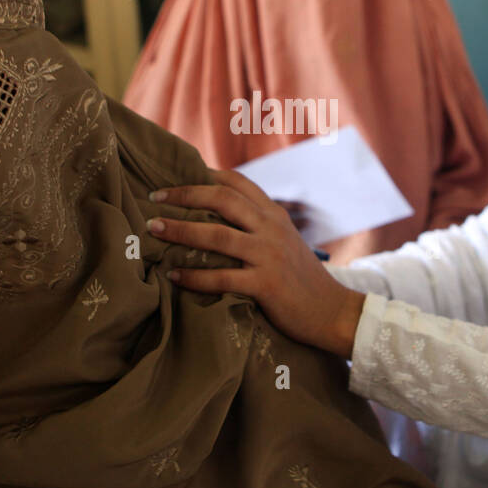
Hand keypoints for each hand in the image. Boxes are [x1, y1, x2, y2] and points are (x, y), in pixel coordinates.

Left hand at [146, 169, 365, 357]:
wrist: (333, 311)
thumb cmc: (302, 279)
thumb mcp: (285, 241)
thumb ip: (259, 225)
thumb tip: (218, 218)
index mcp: (274, 215)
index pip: (238, 183)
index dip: (204, 176)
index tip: (175, 177)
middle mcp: (271, 229)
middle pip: (222, 200)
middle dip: (185, 195)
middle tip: (154, 196)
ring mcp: (269, 256)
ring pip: (217, 236)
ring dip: (181, 230)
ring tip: (153, 228)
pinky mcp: (266, 285)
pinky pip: (222, 278)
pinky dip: (194, 276)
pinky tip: (173, 275)